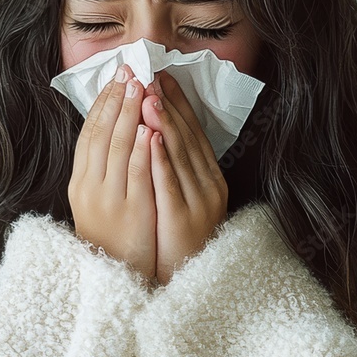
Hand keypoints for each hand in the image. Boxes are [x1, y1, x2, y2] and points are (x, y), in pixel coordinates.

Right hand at [68, 63, 156, 285]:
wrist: (113, 279)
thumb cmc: (112, 237)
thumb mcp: (98, 200)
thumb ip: (103, 168)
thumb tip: (112, 129)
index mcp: (80, 181)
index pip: (89, 132)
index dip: (102, 102)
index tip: (115, 76)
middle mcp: (89, 187)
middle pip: (101, 134)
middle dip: (116, 99)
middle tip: (129, 69)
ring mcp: (108, 199)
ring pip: (117, 149)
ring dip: (129, 115)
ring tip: (139, 86)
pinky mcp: (130, 212)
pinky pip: (136, 176)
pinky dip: (142, 150)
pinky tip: (151, 129)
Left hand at [142, 69, 227, 286]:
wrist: (191, 281)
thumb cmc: (182, 240)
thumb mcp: (184, 198)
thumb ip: (178, 168)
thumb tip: (161, 132)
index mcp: (209, 177)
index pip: (193, 132)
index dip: (178, 103)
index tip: (162, 76)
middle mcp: (208, 185)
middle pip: (186, 138)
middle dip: (167, 105)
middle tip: (150, 75)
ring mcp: (198, 202)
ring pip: (179, 156)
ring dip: (163, 123)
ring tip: (148, 95)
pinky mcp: (182, 219)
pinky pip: (169, 184)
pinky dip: (160, 159)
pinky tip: (150, 138)